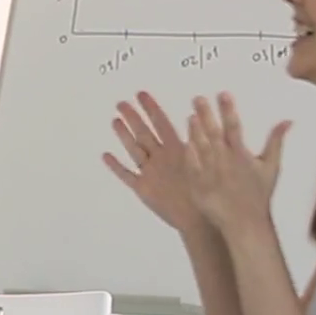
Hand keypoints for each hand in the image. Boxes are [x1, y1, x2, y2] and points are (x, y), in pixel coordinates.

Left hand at [102, 91, 207, 233]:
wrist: (201, 219)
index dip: (151, 108)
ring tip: (114, 120)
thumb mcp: (210, 164)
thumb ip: (203, 145)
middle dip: (132, 116)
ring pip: (134, 149)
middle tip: (121, 103)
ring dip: (123, 134)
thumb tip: (202, 125)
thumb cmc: (210, 192)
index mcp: (179, 150)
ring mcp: (151, 173)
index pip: (162, 123)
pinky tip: (105, 155)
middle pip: (144, 133)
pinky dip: (115, 166)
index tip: (141, 94)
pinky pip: (126, 176)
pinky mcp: (144, 189)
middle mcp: (162, 158)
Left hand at [186, 93, 290, 237]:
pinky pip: (191, 166)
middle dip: (207, 115)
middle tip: (198, 98)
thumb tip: (288, 120)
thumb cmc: (259, 194)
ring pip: (200, 147)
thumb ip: (276, 141)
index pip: (234, 128)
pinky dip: (189, 153)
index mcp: (242, 156)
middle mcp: (225, 163)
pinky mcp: (199, 184)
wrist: (245, 223)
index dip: (228, 110)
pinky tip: (186, 139)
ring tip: (192, 116)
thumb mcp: (271, 167)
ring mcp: (211, 173)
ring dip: (196, 131)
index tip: (223, 93)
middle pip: (214, 134)